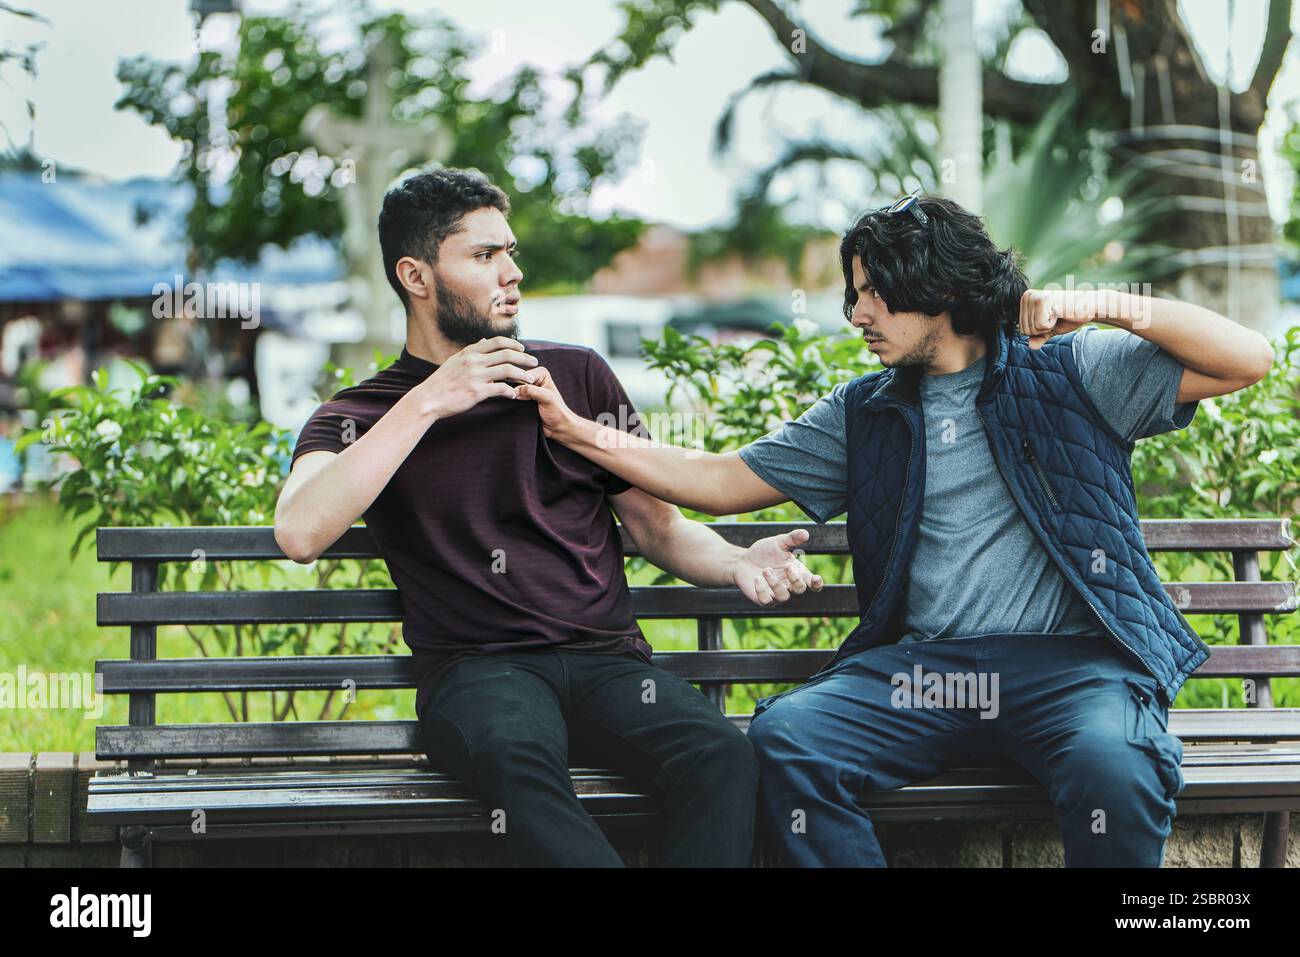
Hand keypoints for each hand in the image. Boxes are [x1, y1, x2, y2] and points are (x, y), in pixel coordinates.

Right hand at [417, 337, 537, 418]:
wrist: (428, 399)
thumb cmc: (442, 381)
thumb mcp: (455, 361)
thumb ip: (471, 351)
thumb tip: (483, 340)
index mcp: (470, 352)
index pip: (497, 341)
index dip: (513, 344)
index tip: (523, 348)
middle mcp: (474, 361)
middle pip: (507, 353)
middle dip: (524, 357)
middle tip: (534, 362)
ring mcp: (476, 376)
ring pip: (508, 370)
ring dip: (522, 374)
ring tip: (531, 379)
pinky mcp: (477, 392)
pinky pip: (501, 388)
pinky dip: (511, 391)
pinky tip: (514, 394)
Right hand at [513, 364, 575, 438]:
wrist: (559, 427)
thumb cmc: (558, 412)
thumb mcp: (547, 398)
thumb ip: (531, 391)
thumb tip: (514, 390)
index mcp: (541, 374)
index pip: (521, 374)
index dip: (515, 384)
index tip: (512, 394)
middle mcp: (533, 379)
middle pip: (515, 380)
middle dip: (511, 389)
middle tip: (510, 398)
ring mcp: (528, 389)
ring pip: (512, 389)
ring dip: (510, 396)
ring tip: (510, 402)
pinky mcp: (523, 399)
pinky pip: (512, 397)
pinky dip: (510, 401)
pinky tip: (509, 405)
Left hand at [733, 528, 823, 606]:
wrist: (743, 561)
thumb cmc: (764, 552)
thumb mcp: (778, 542)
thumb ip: (792, 539)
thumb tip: (805, 533)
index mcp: (796, 572)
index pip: (811, 583)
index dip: (816, 583)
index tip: (816, 579)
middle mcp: (788, 585)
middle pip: (800, 589)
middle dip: (795, 579)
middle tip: (787, 566)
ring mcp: (776, 594)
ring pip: (783, 596)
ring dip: (775, 583)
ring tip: (766, 570)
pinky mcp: (763, 599)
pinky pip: (766, 601)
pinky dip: (762, 590)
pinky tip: (757, 579)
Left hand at [1018, 289, 1094, 349]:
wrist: (1088, 308)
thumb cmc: (1069, 316)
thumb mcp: (1050, 329)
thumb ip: (1039, 337)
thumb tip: (1030, 346)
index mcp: (1026, 300)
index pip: (1022, 329)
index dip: (1039, 331)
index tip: (1051, 319)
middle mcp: (1027, 296)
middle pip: (1025, 330)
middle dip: (1042, 330)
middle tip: (1055, 317)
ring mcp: (1034, 298)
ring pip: (1031, 329)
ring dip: (1047, 327)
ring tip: (1057, 315)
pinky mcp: (1042, 301)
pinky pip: (1040, 326)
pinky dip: (1051, 324)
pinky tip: (1058, 313)